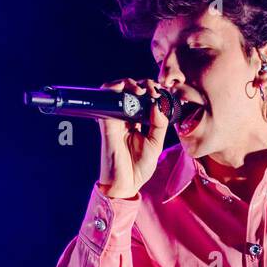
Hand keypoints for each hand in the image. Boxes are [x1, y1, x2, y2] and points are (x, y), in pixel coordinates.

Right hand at [97, 77, 170, 198]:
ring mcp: (114, 118)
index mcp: (137, 121)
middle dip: (143, 84)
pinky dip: (116, 89)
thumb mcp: (156, 143)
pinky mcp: (106, 122)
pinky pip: (107, 99)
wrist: (126, 183)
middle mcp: (124, 117)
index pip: (142, 97)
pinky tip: (130, 92)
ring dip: (130, 83)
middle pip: (130, 89)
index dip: (151, 90)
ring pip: (117, 89)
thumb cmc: (139, 167)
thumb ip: (159, 124)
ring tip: (142, 91)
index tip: (160, 93)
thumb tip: (157, 104)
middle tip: (153, 90)